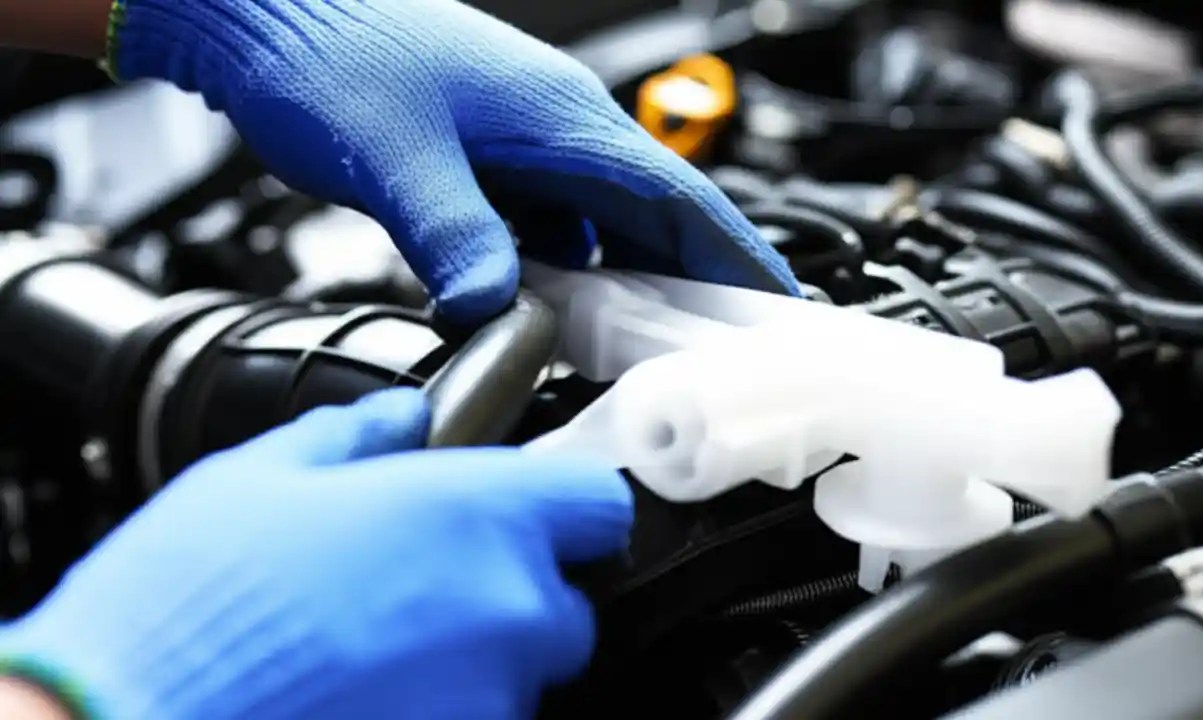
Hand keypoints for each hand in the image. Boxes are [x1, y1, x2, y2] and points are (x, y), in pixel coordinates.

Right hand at [0, 389, 633, 718]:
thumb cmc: (192, 603)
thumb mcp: (262, 479)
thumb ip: (357, 438)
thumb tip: (404, 418)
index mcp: (472, 515)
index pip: (599, 506)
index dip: (570, 509)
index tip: (537, 516)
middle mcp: (505, 609)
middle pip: (564, 603)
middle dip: (510, 597)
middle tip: (423, 593)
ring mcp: (490, 698)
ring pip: (518, 676)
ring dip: (469, 663)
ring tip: (371, 652)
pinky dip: (439, 710)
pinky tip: (364, 696)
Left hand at [106, 0, 800, 322]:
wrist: (267, 10)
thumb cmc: (329, 54)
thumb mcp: (393, 157)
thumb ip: (453, 235)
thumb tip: (492, 310)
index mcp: (562, 121)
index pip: (680, 202)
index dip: (738, 262)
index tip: (780, 311)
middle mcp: (560, 129)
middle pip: (657, 220)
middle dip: (697, 287)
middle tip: (724, 355)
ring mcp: (528, 142)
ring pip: (606, 227)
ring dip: (629, 285)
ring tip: (646, 351)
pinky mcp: (494, 158)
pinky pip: (555, 224)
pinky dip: (568, 272)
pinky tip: (551, 308)